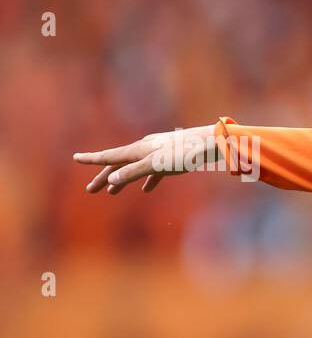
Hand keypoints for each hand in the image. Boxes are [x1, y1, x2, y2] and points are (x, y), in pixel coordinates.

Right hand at [75, 124, 219, 194]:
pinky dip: (146, 181)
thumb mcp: (156, 165)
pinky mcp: (171, 161)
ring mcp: (157, 154)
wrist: (210, 144)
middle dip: (103, 177)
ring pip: (134, 168)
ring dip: (122, 180)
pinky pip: (153, 172)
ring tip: (112, 193)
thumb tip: (111, 180)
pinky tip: (146, 190)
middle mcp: (144, 149)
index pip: (109, 156)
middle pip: (119, 165)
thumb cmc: (184, 154)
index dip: (92, 159)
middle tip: (90, 190)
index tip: (75, 158)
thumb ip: (133, 172)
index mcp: (138, 150)